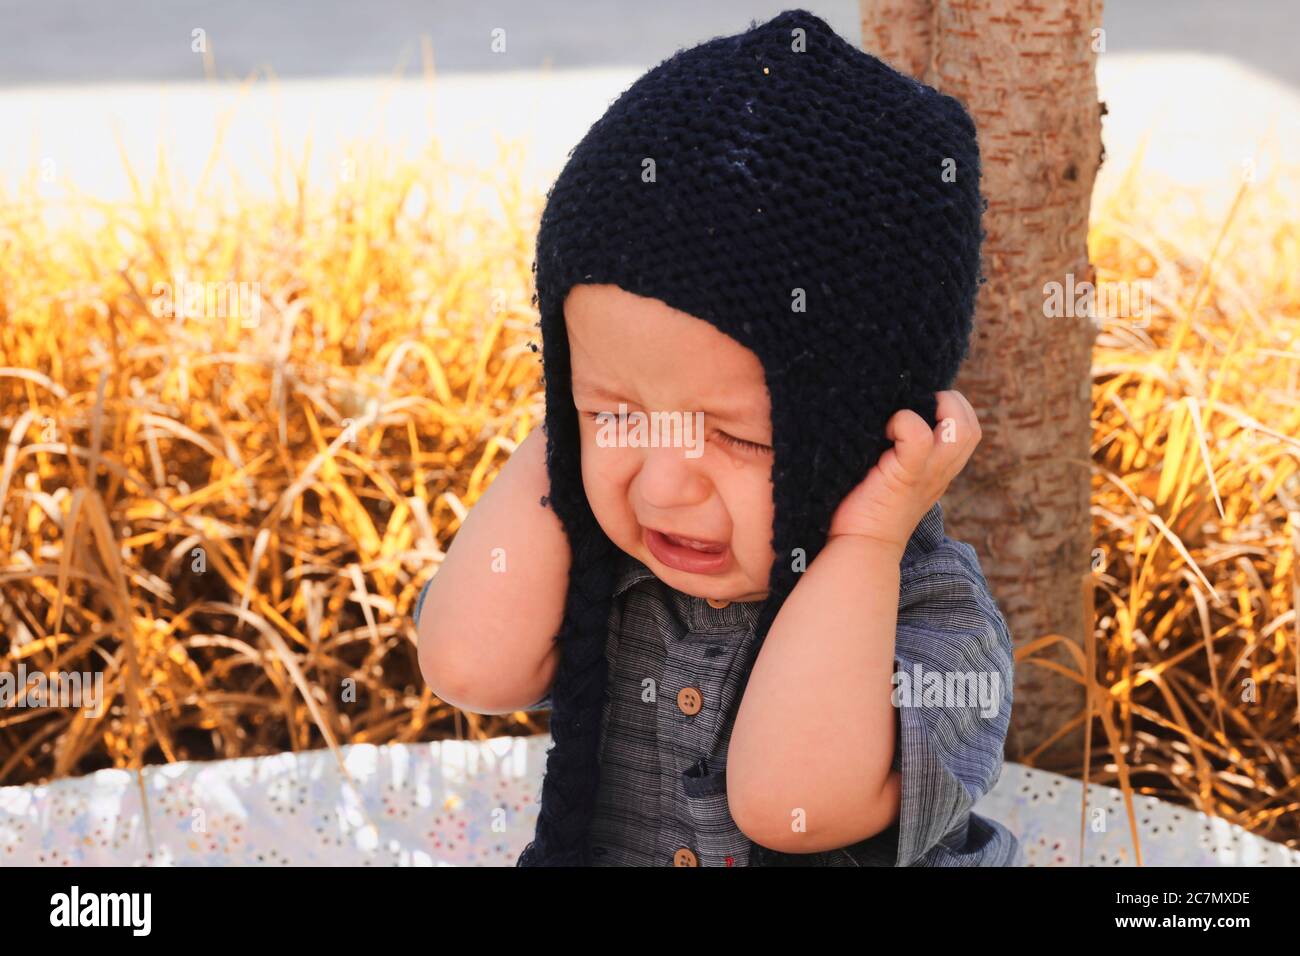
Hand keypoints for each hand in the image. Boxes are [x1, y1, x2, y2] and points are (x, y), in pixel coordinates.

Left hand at [827, 390, 981, 554]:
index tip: (920, 407)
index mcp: (939, 471)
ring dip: (938, 408)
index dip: (951, 410)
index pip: (966, 431)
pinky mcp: (905, 475)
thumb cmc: (867, 512)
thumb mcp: (894, 479)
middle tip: (916, 405)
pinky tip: (885, 431)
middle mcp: (940, 472)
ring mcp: (927, 474)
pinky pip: (919, 437)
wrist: (861, 549)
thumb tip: (883, 421)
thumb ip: (900, 455)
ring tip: (906, 414)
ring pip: (961, 429)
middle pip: (971, 428)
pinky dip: (904, 422)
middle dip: (950, 403)